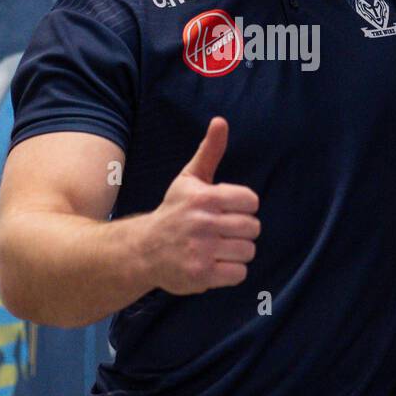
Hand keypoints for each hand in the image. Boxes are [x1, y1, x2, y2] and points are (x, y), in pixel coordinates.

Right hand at [144, 117, 260, 294]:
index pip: (251, 201)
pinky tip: (215, 265)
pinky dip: (231, 272)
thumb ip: (209, 151)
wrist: (143, 250)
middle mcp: (203, 223)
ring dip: (237, 252)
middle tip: (223, 232)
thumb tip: (221, 121)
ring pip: (248, 251)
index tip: (227, 211)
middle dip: (241, 231)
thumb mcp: (189, 179)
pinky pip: (240, 274)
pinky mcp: (201, 275)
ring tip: (219, 249)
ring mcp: (202, 251)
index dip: (243, 207)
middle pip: (253, 228)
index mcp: (204, 197)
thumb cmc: (173, 211)